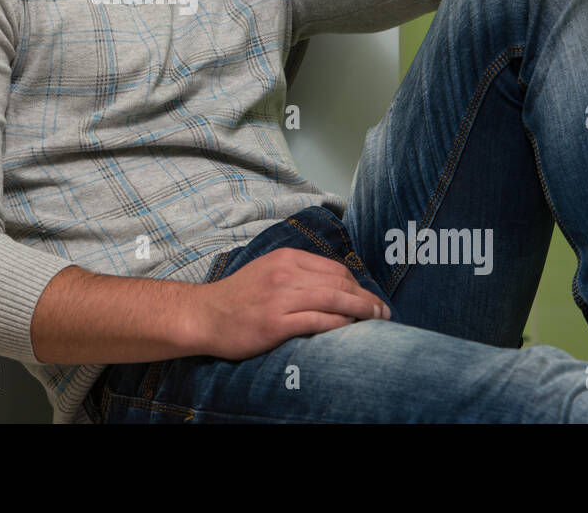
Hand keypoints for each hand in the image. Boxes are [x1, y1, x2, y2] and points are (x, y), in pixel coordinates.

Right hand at [188, 248, 391, 360]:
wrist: (204, 315)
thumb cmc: (238, 297)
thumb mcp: (268, 271)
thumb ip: (297, 274)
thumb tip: (334, 285)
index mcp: (286, 258)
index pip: (334, 268)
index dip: (358, 284)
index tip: (369, 297)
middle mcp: (285, 274)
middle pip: (339, 283)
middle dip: (366, 298)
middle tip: (383, 312)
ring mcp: (280, 298)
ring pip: (333, 300)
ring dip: (361, 311)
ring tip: (376, 321)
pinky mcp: (275, 323)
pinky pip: (317, 321)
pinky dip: (339, 325)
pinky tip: (349, 330)